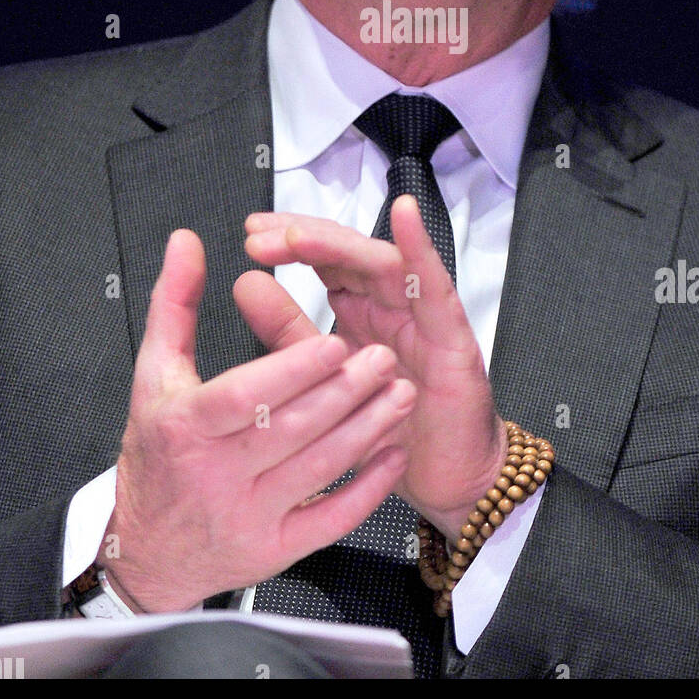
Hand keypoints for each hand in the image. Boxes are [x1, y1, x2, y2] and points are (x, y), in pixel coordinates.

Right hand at [103, 229, 415, 611]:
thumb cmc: (157, 452)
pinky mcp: (275, 551)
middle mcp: (216, 475)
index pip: (244, 396)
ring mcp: (248, 517)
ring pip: (319, 469)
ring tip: (399, 393)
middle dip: (345, 391)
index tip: (333, 342)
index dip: (292, 369)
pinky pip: (330, 519)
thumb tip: (186, 241)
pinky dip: (367, 488)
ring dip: (367, 429)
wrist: (147, 550)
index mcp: (186, 426)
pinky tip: (393, 454)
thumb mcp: (153, 374)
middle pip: (291, 429)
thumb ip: (174, 303)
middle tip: (383, 357)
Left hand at [240, 197, 508, 542]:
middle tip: (262, 234)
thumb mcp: (323, 378)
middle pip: (349, 253)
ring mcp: (423, 316)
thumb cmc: (392, 428)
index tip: (252, 234)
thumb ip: (287, 332)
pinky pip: (436, 284)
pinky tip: (405, 217)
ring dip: (342, 244)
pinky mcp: (452, 336)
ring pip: (383, 262)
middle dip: (305, 238)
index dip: (291, 241)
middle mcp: (392, 305)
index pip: (325, 259)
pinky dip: (421, 247)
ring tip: (300, 237)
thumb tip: (245, 283)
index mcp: (361, 310)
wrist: (444, 480)